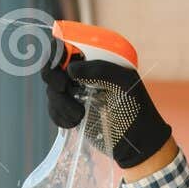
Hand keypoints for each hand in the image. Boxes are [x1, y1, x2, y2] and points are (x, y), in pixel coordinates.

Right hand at [40, 45, 171, 170]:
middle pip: (53, 67)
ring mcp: (75, 94)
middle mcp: (83, 74)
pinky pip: (53, 111)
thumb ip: (100, 70)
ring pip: (52, 91)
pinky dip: (60, 117)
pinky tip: (75, 123)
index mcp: (96, 60)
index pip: (68, 45)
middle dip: (53, 77)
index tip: (60, 64)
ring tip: (80, 115)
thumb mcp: (124, 82)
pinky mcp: (71, 113)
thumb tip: (70, 69)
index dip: (57, 50)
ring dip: (61, 103)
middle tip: (63, 88)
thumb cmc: (136, 109)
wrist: (135, 142)